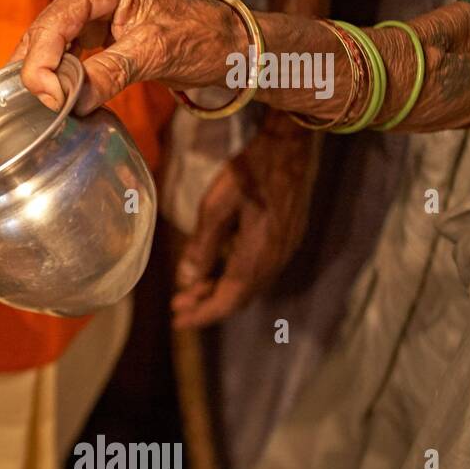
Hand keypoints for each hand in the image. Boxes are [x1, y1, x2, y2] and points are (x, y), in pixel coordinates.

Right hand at [11, 0, 241, 113]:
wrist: (220, 41)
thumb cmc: (199, 35)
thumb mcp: (156, 53)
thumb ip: (110, 73)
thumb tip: (71, 100)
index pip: (55, 22)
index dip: (43, 63)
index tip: (50, 99)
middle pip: (42, 32)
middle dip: (40, 72)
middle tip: (49, 107)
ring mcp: (84, 7)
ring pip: (44, 45)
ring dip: (45, 76)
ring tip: (54, 104)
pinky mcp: (86, 28)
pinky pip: (58, 53)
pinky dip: (56, 76)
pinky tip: (58, 95)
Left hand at [171, 112, 319, 328]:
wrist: (292, 145)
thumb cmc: (249, 170)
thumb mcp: (216, 206)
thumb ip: (202, 247)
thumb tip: (186, 282)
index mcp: (258, 255)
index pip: (228, 300)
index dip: (202, 315)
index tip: (179, 323)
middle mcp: (276, 259)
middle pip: (240, 296)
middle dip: (208, 305)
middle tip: (178, 308)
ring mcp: (285, 249)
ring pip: (250, 284)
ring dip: (220, 290)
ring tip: (190, 291)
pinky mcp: (287, 237)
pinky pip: (258, 269)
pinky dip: (234, 276)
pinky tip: (215, 268)